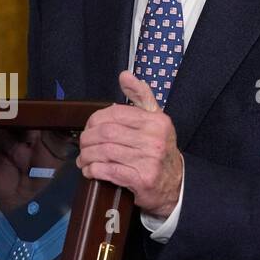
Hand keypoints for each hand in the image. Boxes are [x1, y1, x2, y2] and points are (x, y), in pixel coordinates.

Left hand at [76, 69, 183, 217]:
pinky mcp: (142, 180)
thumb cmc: (160, 150)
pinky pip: (109, 171)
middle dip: (87, 140)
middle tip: (83, 145)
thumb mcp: (156, 120)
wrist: (176, 184)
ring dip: (87, 156)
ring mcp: (149, 160)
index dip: (95, 120)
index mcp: (156, 121)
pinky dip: (94, 170)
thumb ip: (140, 96)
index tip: (89, 128)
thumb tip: (124, 75)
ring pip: (104, 152)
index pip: (115, 114)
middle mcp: (155, 139)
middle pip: (106, 133)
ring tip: (83, 159)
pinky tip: (90, 170)